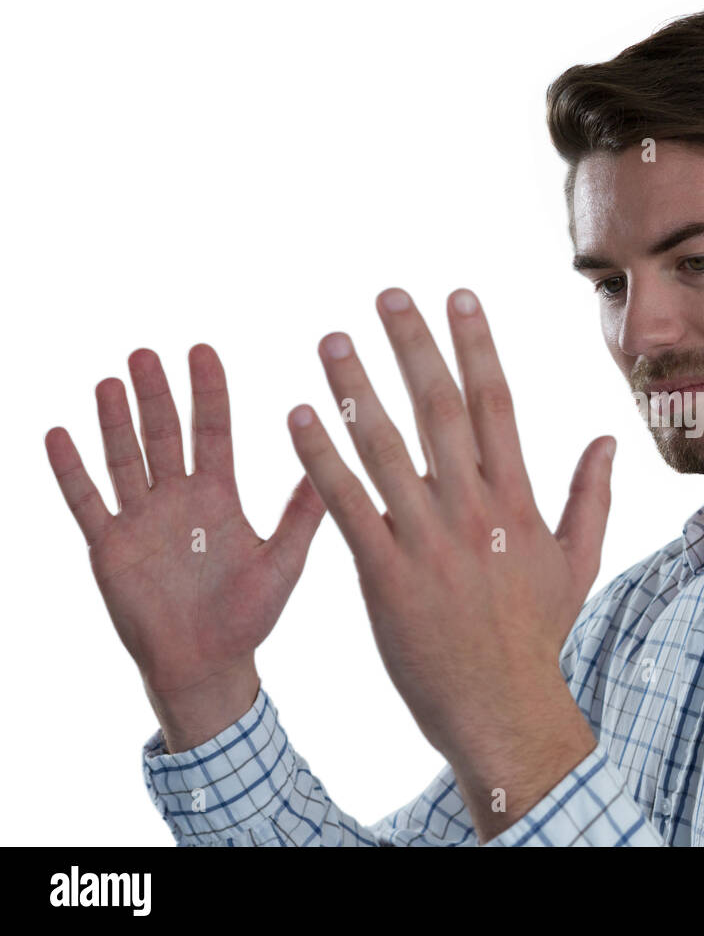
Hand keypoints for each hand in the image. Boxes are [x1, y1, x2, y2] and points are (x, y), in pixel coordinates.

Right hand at [45, 345, 326, 749]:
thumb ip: (302, 516)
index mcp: (219, 497)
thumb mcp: (283, 562)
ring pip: (123, 459)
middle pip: (163, 435)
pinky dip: (71, 471)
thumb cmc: (250, 616)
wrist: (207, 664)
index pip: (211, 432)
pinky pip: (86, 502)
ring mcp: (141, 520)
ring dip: (114, 421)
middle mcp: (177, 499)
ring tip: (110, 381)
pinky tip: (58, 434)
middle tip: (147, 352)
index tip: (202, 350)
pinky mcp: (110, 547)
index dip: (207, 393)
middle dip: (156, 395)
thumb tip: (332, 469)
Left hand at [285, 287, 612, 784]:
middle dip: (413, 345)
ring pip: (387, 447)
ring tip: (331, 339)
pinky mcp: (387, 575)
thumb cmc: (536, 637)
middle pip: (439, 409)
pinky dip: (322, 458)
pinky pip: (350, 505)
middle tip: (386, 294)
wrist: (504, 709)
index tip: (456, 296)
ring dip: (357, 387)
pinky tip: (298, 417)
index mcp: (517, 501)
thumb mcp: (577, 563)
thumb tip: (605, 438)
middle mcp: (474, 510)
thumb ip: (589, 496)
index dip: (474, 345)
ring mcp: (430, 541)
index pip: (495, 403)